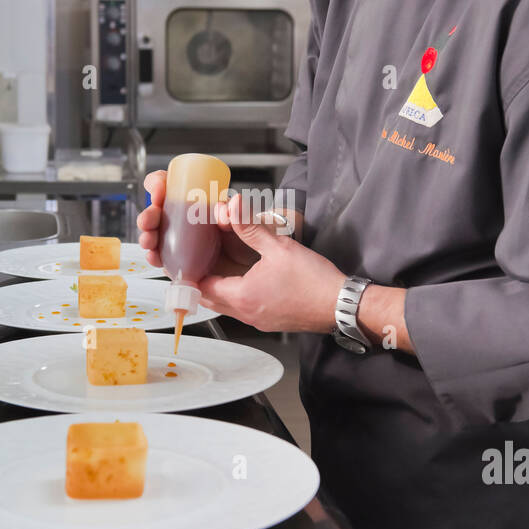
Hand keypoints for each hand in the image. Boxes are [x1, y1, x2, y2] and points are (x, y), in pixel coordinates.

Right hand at [136, 170, 259, 276]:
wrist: (264, 267)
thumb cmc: (255, 238)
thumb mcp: (250, 223)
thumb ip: (239, 216)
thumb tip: (224, 208)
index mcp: (199, 201)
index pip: (172, 185)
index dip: (160, 184)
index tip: (159, 189)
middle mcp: (187, 220)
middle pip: (158, 212)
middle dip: (149, 214)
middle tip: (149, 220)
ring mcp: (183, 241)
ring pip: (156, 235)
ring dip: (148, 236)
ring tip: (149, 240)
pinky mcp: (183, 262)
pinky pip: (164, 258)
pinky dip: (155, 257)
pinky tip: (155, 257)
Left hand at [196, 192, 345, 332]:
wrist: (341, 305)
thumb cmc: (314, 281)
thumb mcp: (279, 247)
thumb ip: (250, 227)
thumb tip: (232, 207)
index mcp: (241, 296)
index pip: (200, 287)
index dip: (191, 272)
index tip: (187, 258)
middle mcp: (245, 313)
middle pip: (209, 299)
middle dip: (201, 280)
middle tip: (199, 261)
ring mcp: (258, 320)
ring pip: (226, 305)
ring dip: (219, 288)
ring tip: (219, 266)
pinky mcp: (271, 321)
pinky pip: (243, 309)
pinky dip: (237, 295)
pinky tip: (246, 279)